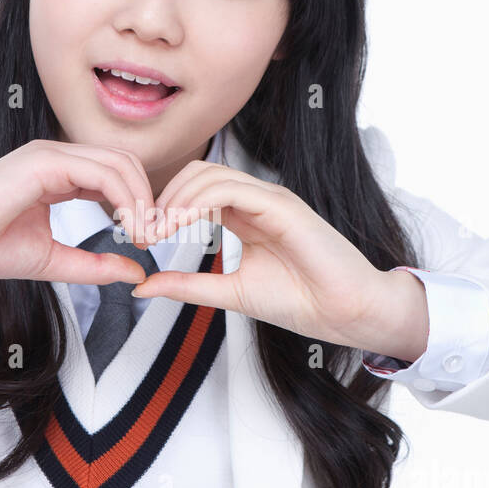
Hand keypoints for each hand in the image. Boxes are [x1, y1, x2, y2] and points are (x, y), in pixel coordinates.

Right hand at [0, 140, 162, 285]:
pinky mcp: (43, 162)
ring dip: (140, 200)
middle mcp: (56, 157)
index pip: (115, 175)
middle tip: (151, 237)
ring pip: (119, 163)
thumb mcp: (52, 260)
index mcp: (57, 174)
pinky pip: (101, 172)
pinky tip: (127, 225)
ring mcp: (49, 155)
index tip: (145, 239)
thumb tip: (135, 271)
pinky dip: (124, 198)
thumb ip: (93, 264)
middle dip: (147, 199)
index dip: (138, 204)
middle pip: (125, 163)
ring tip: (142, 235)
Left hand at [131, 161, 427, 356]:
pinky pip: (232, 188)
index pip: (195, 189)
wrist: (347, 313)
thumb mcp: (229, 292)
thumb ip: (187, 285)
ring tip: (158, 232)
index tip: (141, 237)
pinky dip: (198, 202)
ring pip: (209, 175)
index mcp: (246, 216)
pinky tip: (181, 226)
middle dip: (163, 198)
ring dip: (175, 200)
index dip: (163, 207)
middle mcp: (257, 200)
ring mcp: (271, 199)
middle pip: (197, 173)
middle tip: (143, 232)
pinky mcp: (282, 205)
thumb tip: (143, 285)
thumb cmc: (302, 302)